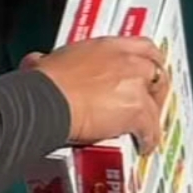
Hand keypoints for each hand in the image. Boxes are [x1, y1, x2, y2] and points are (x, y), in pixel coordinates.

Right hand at [23, 37, 166, 149]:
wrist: (48, 100)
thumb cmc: (42, 82)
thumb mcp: (47, 62)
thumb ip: (49, 61)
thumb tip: (35, 62)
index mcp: (107, 46)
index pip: (143, 46)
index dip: (150, 61)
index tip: (149, 70)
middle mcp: (126, 61)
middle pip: (156, 72)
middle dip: (156, 89)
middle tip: (150, 102)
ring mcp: (134, 84)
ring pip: (156, 102)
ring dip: (153, 115)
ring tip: (147, 129)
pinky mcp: (136, 110)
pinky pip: (151, 128)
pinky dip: (149, 139)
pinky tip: (144, 147)